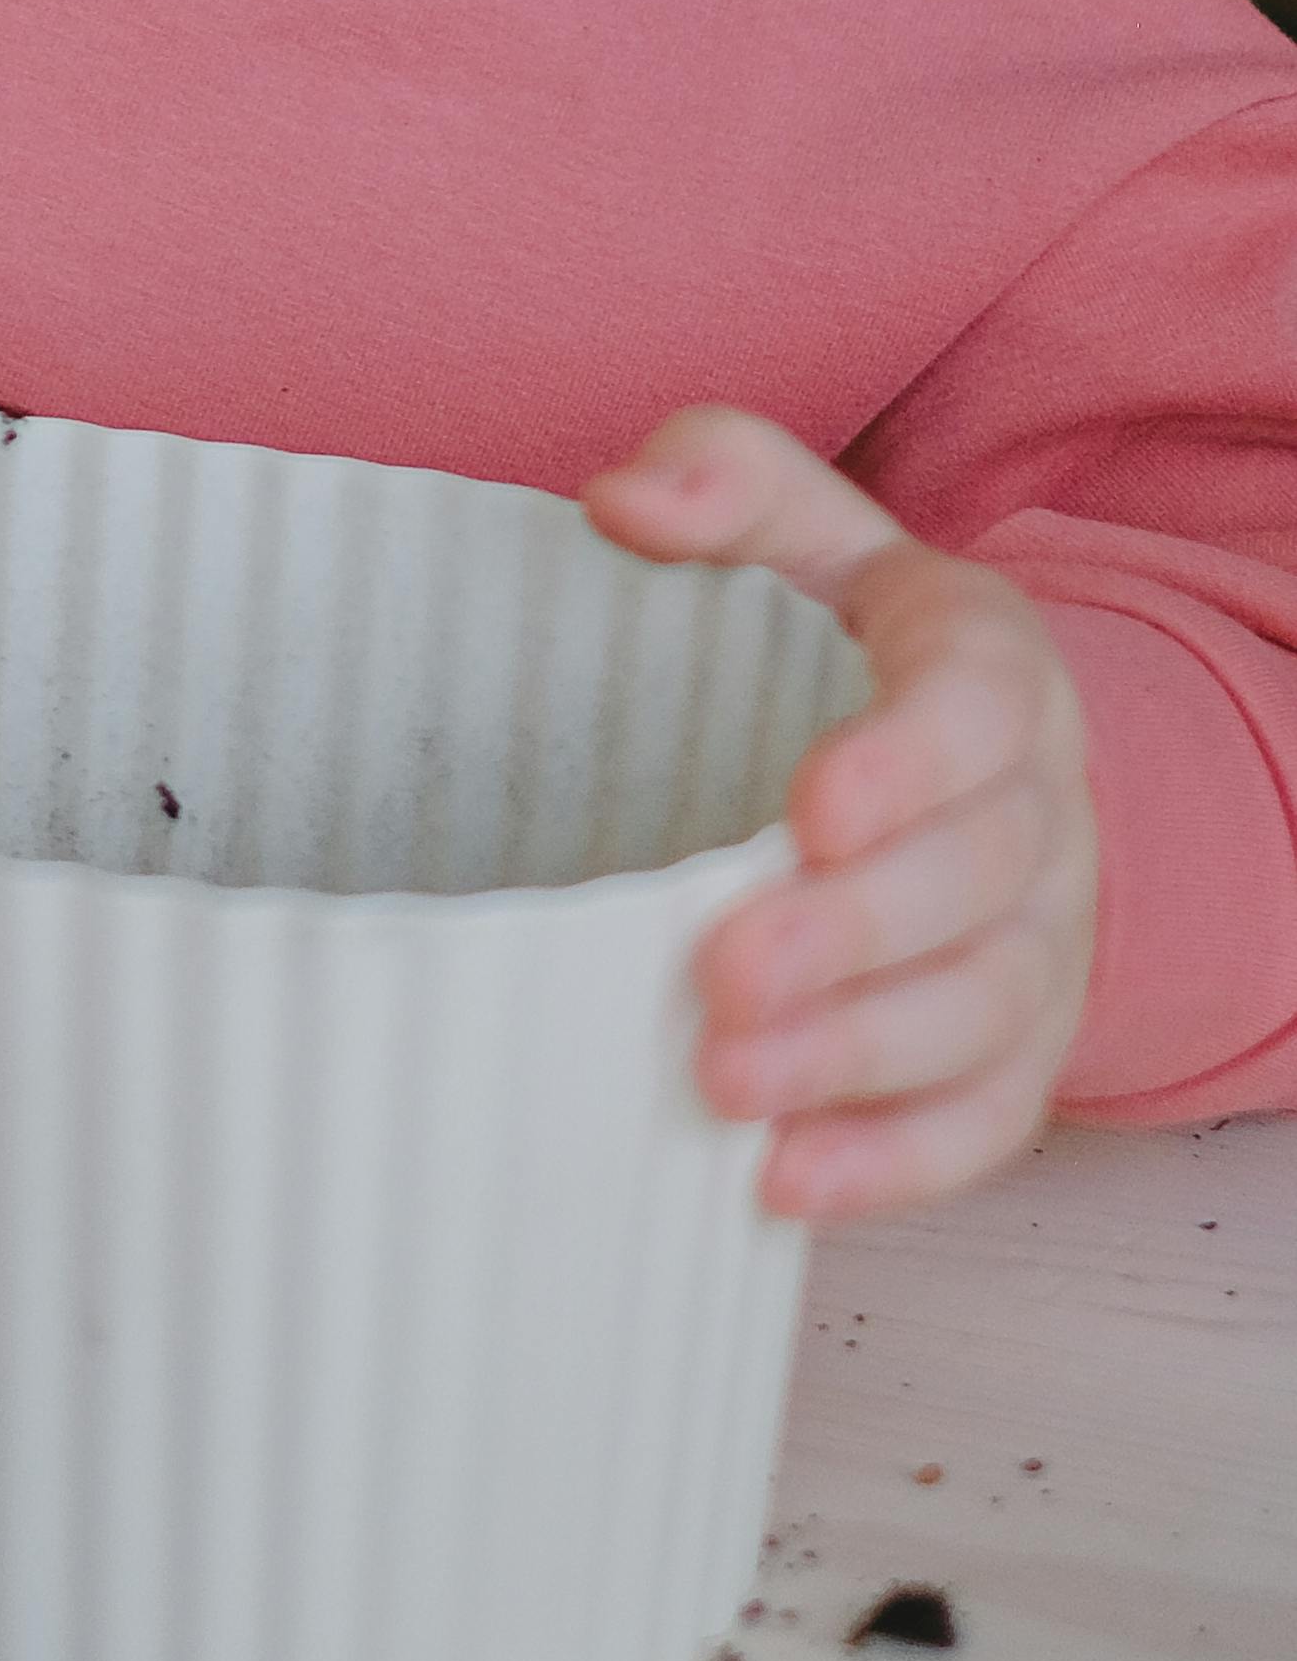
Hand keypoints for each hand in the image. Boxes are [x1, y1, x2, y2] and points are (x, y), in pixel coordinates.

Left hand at [585, 407, 1098, 1218]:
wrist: (950, 754)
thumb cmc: (832, 634)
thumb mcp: (797, 527)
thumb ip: (722, 478)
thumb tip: (623, 501)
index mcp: (987, 669)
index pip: (977, 712)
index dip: (908, 764)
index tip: (810, 807)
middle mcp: (1036, 810)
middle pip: (978, 884)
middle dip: (856, 938)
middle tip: (725, 974)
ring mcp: (1036, 941)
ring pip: (985, 1014)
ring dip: (861, 1061)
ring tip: (728, 1085)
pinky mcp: (1012, 1049)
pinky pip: (986, 1120)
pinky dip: (896, 1164)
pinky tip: (785, 1182)